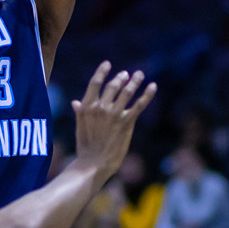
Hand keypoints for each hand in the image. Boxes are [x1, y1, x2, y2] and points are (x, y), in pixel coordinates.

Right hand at [72, 62, 156, 180]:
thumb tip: (76, 102)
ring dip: (134, 81)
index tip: (107, 64)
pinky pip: (139, 105)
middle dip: (120, 78)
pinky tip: (153, 86)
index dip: (101, 72)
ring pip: (126, 92)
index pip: (95, 83)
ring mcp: (114, 114)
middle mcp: (100, 107)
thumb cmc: (86, 147)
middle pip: (113, 86)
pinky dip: (147, 94)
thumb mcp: (80, 127)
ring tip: (139, 74)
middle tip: (126, 74)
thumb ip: (80, 112)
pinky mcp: (126, 122)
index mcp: (87, 107)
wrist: (93, 163)